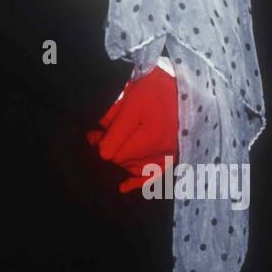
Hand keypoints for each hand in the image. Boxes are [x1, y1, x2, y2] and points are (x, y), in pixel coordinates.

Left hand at [86, 66, 178, 194]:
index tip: (92, 134)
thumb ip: (114, 127)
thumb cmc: (153, 90)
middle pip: (124, 161)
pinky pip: (155, 176)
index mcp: (151, 138)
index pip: (116, 153)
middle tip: (96, 136)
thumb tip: (100, 149)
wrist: (179, 85)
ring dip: (121, 160)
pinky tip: (123, 187)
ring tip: (112, 145)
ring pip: (135, 168)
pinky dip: (138, 182)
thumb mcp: (130, 103)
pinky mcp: (172, 156)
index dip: (100, 144)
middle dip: (110, 149)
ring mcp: (169, 155)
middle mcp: (161, 151)